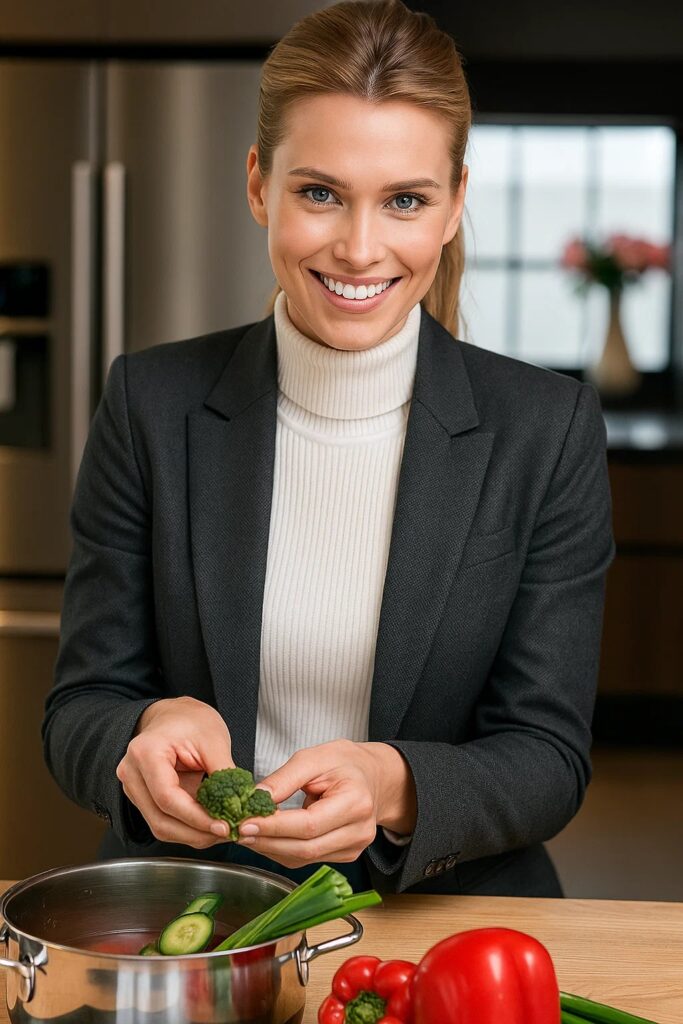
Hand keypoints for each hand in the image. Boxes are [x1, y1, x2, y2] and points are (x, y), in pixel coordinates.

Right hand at [116, 695, 234, 848]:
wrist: (175, 715)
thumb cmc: (191, 720)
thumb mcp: (214, 740)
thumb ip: (224, 774)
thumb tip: (238, 806)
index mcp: (146, 752)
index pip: (167, 797)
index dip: (196, 818)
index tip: (223, 826)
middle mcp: (132, 772)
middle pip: (160, 819)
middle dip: (196, 832)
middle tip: (226, 833)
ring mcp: (134, 787)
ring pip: (160, 826)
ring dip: (192, 835)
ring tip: (221, 831)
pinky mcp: (143, 797)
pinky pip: (163, 821)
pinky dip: (187, 828)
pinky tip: (209, 826)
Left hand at [237, 739, 415, 868]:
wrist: (372, 777)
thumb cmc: (345, 763)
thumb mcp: (314, 757)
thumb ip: (284, 778)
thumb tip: (254, 799)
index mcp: (356, 802)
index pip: (309, 824)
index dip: (275, 827)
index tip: (245, 822)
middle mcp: (359, 831)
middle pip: (305, 847)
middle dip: (267, 841)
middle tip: (237, 831)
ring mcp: (354, 848)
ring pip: (303, 858)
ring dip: (270, 849)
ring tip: (246, 834)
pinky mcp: (346, 855)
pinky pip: (307, 859)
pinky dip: (282, 850)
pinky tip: (266, 838)